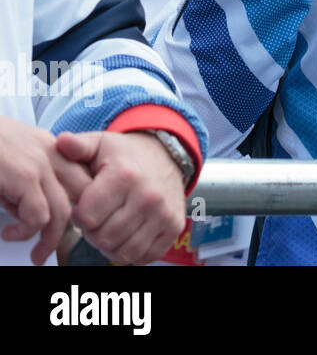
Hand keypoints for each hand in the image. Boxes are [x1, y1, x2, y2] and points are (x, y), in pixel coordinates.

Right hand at [0, 116, 91, 264]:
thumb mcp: (15, 159)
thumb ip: (30, 182)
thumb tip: (33, 215)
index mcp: (55, 147)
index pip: (85, 178)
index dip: (82, 204)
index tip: (68, 225)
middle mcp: (55, 152)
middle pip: (83, 195)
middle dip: (74, 226)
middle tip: (55, 245)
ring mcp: (41, 163)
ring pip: (64, 211)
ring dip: (50, 239)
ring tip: (35, 253)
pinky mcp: (24, 176)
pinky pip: (39, 216)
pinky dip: (25, 232)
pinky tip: (10, 233)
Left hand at [55, 131, 186, 264]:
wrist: (167, 157)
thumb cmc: (126, 155)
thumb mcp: (100, 144)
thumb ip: (78, 146)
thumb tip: (61, 141)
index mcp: (124, 176)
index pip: (87, 218)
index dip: (79, 215)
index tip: (84, 205)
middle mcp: (148, 196)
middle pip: (103, 238)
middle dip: (93, 232)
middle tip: (98, 218)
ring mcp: (163, 214)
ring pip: (124, 251)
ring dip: (111, 244)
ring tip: (111, 226)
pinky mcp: (174, 227)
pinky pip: (145, 256)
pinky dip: (132, 252)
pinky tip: (128, 235)